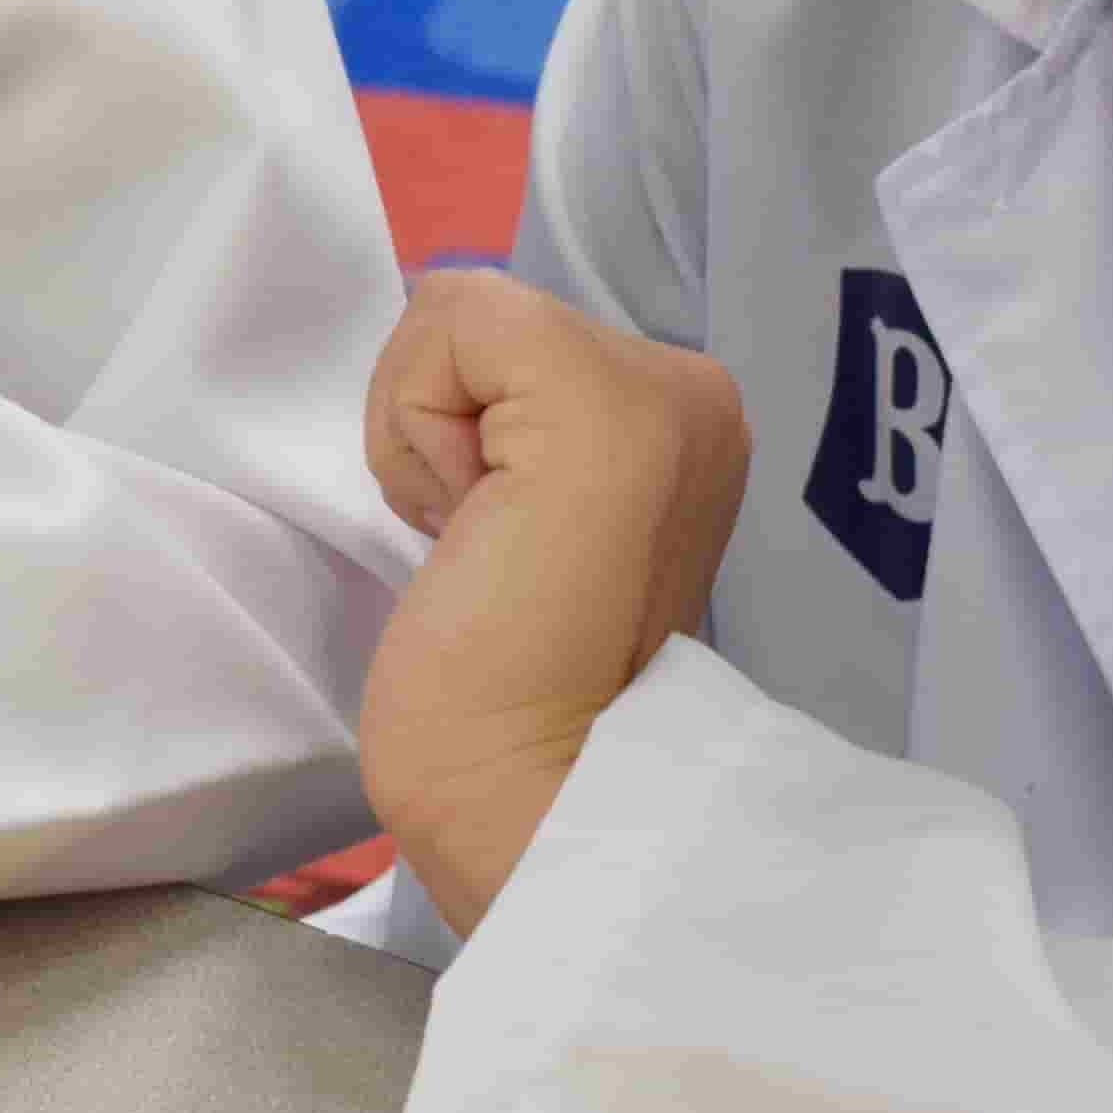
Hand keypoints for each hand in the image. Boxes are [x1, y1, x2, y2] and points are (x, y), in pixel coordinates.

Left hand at [355, 266, 749, 931]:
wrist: (522, 800)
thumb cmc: (495, 691)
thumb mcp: (508, 510)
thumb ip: (503, 430)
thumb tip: (441, 348)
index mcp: (682, 429)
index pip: (504, 344)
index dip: (456, 438)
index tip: (497, 548)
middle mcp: (697, 398)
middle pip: (480, 319)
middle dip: (436, 430)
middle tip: (487, 551)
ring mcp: (666, 397)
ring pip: (459, 312)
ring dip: (421, 434)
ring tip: (484, 545)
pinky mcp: (604, 408)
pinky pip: (452, 320)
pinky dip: (414, 424)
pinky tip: (470, 528)